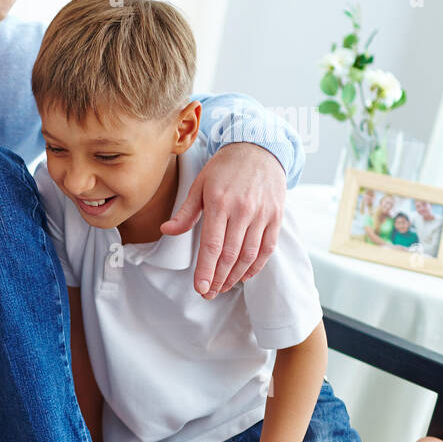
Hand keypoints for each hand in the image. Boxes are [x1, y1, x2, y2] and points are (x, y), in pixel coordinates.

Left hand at [161, 142, 285, 298]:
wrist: (259, 148)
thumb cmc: (224, 168)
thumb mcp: (199, 185)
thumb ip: (185, 212)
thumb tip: (165, 231)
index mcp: (220, 203)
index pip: (212, 245)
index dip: (206, 270)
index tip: (200, 288)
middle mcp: (243, 210)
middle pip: (230, 255)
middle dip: (218, 279)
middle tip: (208, 294)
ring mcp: (263, 214)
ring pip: (249, 255)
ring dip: (235, 276)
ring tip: (222, 288)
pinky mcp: (276, 216)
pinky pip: (267, 248)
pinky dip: (256, 266)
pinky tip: (244, 276)